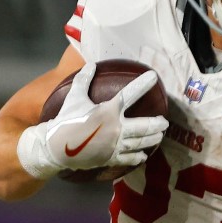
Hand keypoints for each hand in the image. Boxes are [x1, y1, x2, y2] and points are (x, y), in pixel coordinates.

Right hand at [16, 65, 167, 179]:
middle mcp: (116, 128)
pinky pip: (129, 158)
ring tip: (159, 136)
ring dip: (152, 139)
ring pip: (140, 143)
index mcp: (109, 111)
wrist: (56, 147)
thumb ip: (83, 80)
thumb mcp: (74, 97)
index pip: (130, 94)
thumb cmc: (65, 120)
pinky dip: (138, 156)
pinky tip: (144, 155)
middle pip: (144, 126)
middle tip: (165, 122)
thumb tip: (90, 64)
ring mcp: (114, 145)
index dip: (143, 84)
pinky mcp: (110, 158)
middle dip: (157, 124)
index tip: (154, 77)